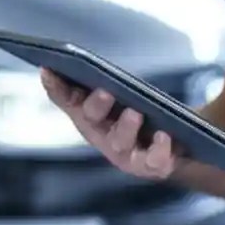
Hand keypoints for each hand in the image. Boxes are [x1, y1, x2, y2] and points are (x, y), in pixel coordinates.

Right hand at [40, 68, 181, 180]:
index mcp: (88, 111)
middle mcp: (101, 134)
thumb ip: (103, 77)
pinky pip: (152, 161)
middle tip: (104, 91)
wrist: (177, 147)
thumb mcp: (124, 91)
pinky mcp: (149, 165)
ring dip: (125, 127)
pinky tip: (163, 136)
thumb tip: (84, 59)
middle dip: (95, 105)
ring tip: (134, 112)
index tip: (48, 68)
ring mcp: (124, 153)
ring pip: (119, 142)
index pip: (65, 97)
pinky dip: (157, 149)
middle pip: (91, 119)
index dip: (55, 86)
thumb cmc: (143, 112)